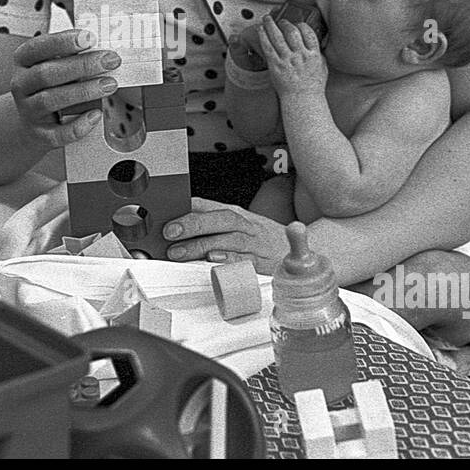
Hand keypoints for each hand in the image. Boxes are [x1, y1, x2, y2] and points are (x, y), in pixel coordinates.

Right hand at [9, 29, 121, 148]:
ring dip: (83, 91)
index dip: (62, 41)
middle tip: (110, 60)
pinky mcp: (40, 134)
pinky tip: (95, 115)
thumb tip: (103, 49)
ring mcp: (29, 111)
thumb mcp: (53, 64)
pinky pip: (58, 133)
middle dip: (81, 65)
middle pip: (46, 74)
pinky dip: (78, 125)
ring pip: (51, 100)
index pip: (37, 48)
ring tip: (109, 84)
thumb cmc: (50, 86)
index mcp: (23, 61)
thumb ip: (72, 55)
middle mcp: (21, 85)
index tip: (89, 37)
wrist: (32, 121)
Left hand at [162, 198, 290, 274]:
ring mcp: (255, 244)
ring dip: (203, 245)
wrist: (302, 249)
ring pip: (229, 240)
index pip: (210, 206)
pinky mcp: (261, 263)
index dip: (187, 209)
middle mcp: (245, 226)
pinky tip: (213, 262)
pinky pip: (245, 261)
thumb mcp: (237, 225)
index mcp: (236, 214)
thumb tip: (177, 224)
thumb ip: (210, 223)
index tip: (167, 216)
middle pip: (221, 219)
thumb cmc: (261, 239)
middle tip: (170, 232)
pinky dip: (229, 262)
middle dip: (194, 224)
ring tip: (179, 253)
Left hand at [256, 15, 326, 94]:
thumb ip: (318, 54)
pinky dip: (263, 36)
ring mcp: (287, 60)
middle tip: (281, 20)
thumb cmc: (312, 86)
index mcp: (313, 55)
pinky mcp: (276, 66)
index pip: (308, 33)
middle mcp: (300, 56)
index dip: (301, 25)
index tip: (297, 23)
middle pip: (291, 32)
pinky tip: (261, 30)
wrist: (302, 100)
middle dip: (285, 23)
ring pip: (277, 37)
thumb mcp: (322, 67)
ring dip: (271, 25)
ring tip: (267, 18)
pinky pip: (268, 47)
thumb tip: (316, 43)